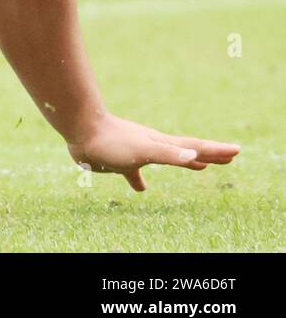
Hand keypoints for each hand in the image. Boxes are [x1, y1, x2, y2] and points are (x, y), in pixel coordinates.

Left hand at [67, 113, 239, 190]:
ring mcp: (136, 151)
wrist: (80, 129)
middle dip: (210, 154)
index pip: (194, 149)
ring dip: (185, 162)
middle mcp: (152, 146)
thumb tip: (196, 158)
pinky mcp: (119, 160)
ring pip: (166, 158)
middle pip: (187, 151)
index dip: (215, 151)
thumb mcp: (144, 150)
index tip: (236, 150)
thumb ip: (169, 154)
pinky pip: (134, 173)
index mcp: (161, 144)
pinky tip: (140, 188)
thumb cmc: (112, 140)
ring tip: (200, 166)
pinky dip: (140, 180)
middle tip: (230, 156)